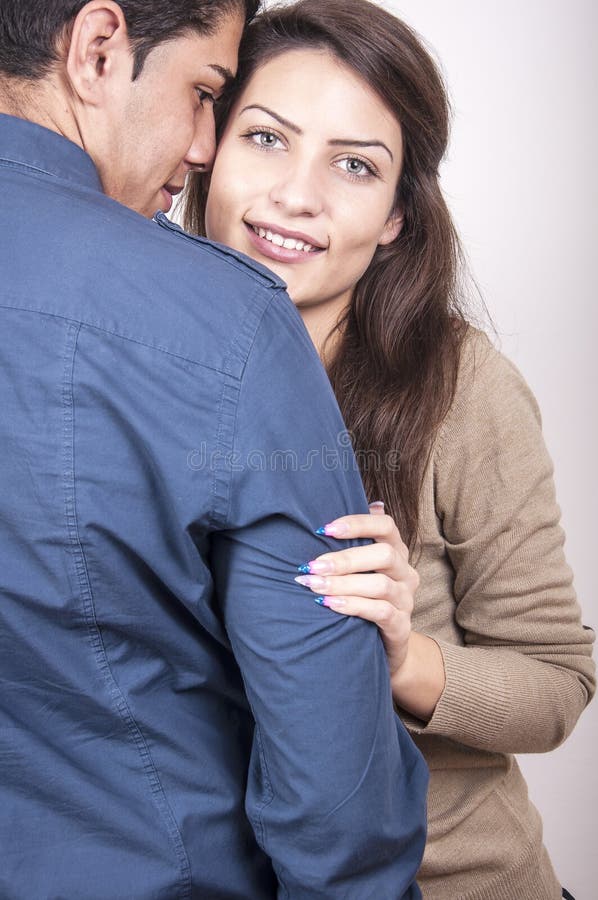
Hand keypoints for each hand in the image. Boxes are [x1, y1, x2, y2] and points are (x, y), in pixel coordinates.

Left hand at [295, 503, 417, 676]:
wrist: (384, 647)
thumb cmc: (364, 599)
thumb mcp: (359, 570)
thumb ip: (351, 544)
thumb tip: (330, 516)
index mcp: (396, 551)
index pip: (385, 525)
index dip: (357, 523)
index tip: (323, 529)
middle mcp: (405, 572)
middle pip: (384, 555)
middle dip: (345, 559)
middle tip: (313, 565)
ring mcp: (406, 600)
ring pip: (380, 585)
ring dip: (343, 584)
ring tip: (314, 585)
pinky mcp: (401, 626)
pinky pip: (380, 611)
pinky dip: (353, 605)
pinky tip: (329, 604)